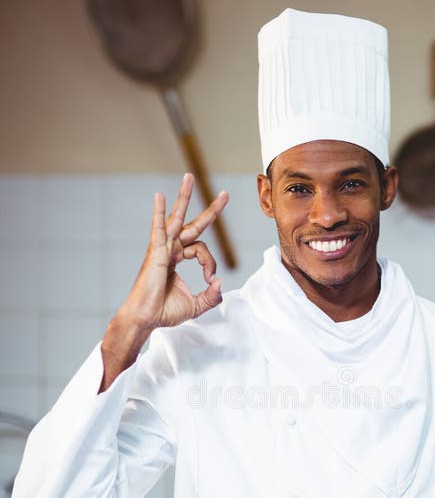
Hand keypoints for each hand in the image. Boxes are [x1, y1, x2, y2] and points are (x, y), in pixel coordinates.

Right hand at [100, 174, 228, 390]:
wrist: (146, 319)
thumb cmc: (164, 312)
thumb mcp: (196, 305)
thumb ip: (211, 296)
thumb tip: (220, 283)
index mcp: (177, 258)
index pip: (201, 250)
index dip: (211, 262)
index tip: (211, 279)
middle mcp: (170, 250)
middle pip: (192, 224)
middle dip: (210, 210)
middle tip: (225, 195)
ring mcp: (161, 249)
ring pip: (176, 219)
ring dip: (184, 197)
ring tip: (190, 178)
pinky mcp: (155, 254)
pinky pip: (158, 229)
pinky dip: (158, 213)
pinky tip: (159, 197)